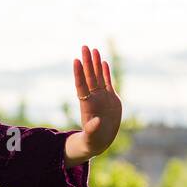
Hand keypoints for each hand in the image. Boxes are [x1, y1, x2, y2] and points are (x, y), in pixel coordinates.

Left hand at [64, 45, 121, 163]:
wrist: (101, 140)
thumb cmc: (93, 139)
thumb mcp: (92, 136)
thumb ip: (92, 129)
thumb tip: (96, 122)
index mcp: (87, 104)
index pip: (81, 85)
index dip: (79, 73)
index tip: (76, 61)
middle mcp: (93, 97)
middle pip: (89, 76)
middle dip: (87, 62)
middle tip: (84, 47)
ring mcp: (101, 96)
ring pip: (98, 76)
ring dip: (95, 63)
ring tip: (93, 49)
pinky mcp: (111, 97)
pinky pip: (108, 82)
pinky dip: (106, 72)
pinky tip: (103, 62)